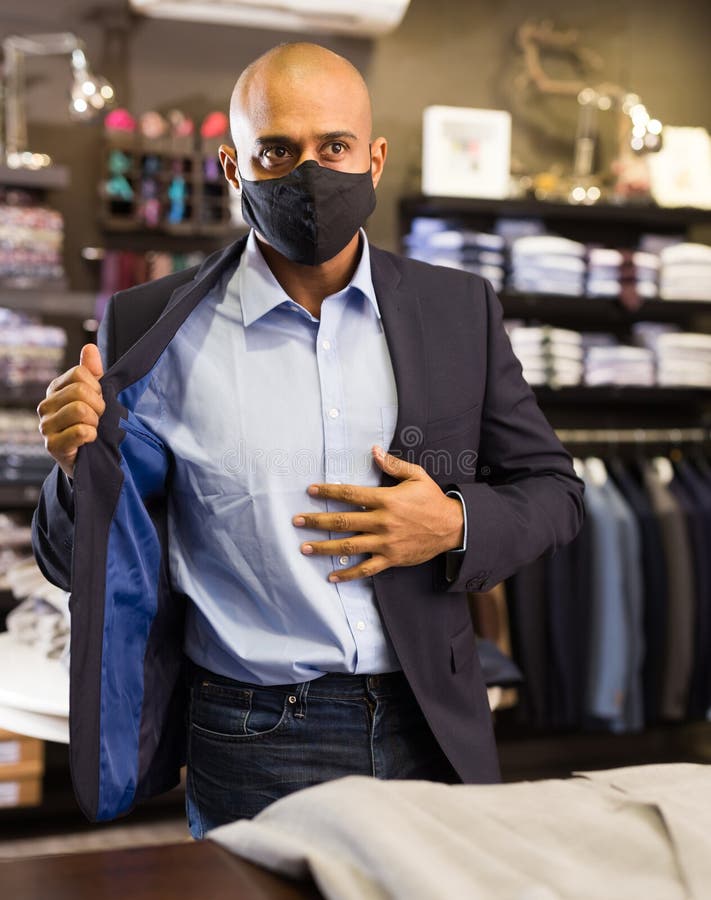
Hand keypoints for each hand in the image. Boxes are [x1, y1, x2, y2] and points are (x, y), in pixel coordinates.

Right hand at [37, 343, 105, 479]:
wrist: (85, 458)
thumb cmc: (89, 423)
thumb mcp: (94, 395)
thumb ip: (92, 372)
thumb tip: (90, 348)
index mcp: (55, 389)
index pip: (81, 373)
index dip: (97, 388)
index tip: (98, 400)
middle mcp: (45, 405)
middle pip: (81, 391)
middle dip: (98, 406)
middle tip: (97, 418)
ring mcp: (45, 426)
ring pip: (81, 410)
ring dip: (95, 422)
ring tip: (92, 428)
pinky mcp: (52, 445)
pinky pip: (81, 432)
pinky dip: (92, 436)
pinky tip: (88, 441)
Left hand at [292, 445, 463, 581]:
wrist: (453, 527)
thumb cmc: (433, 500)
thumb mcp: (417, 476)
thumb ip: (393, 465)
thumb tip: (374, 450)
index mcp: (386, 499)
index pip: (350, 495)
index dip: (328, 492)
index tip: (311, 490)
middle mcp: (382, 522)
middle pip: (342, 522)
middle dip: (317, 521)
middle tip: (297, 521)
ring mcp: (385, 542)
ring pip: (349, 546)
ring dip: (324, 548)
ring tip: (305, 548)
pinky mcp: (391, 559)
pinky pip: (366, 569)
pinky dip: (348, 574)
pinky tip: (332, 576)